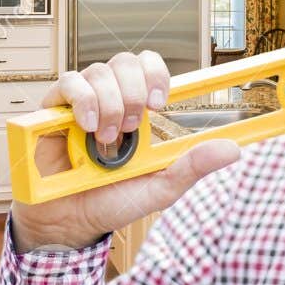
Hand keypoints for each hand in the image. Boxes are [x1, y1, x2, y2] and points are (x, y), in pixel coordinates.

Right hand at [9, 50, 240, 251]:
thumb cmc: (109, 202)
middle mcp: (109, 99)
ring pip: (99, 71)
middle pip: (126, 62)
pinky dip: (82, 100)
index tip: (160, 102)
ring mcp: (81, 103)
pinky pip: (68, 84)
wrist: (68, 222)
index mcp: (136, 111)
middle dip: (133, 92)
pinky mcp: (52, 110)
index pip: (149, 67)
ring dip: (108, 103)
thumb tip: (232, 150)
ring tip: (106, 139)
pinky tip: (86, 125)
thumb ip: (191, 167)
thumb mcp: (158, 188)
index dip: (156, 73)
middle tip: (131, 129)